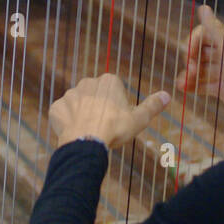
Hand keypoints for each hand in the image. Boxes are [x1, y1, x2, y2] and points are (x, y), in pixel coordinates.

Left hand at [49, 74, 169, 149]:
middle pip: (96, 95)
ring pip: (78, 104)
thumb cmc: (115, 129)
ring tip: (89, 132)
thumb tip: (167, 95)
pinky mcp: (56, 108)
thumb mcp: (140, 119)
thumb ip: (153, 105)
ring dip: (82, 115)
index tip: (118, 120)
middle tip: (104, 127)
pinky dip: (68, 123)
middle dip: (99, 108)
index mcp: (108, 81)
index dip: (118, 106)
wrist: (86, 142)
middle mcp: (87, 82)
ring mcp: (69, 94)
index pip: (114, 90)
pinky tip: (75, 133)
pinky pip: (63, 114)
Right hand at [178, 4, 223, 131]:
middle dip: (191, 61)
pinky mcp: (222, 87)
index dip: (193, 42)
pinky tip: (184, 89)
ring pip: (200, 69)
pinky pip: (202, 83)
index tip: (188, 55)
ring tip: (182, 84)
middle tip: (190, 70)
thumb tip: (203, 6)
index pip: (205, 34)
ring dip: (189, 75)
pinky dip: (193, 85)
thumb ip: (213, 29)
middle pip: (200, 52)